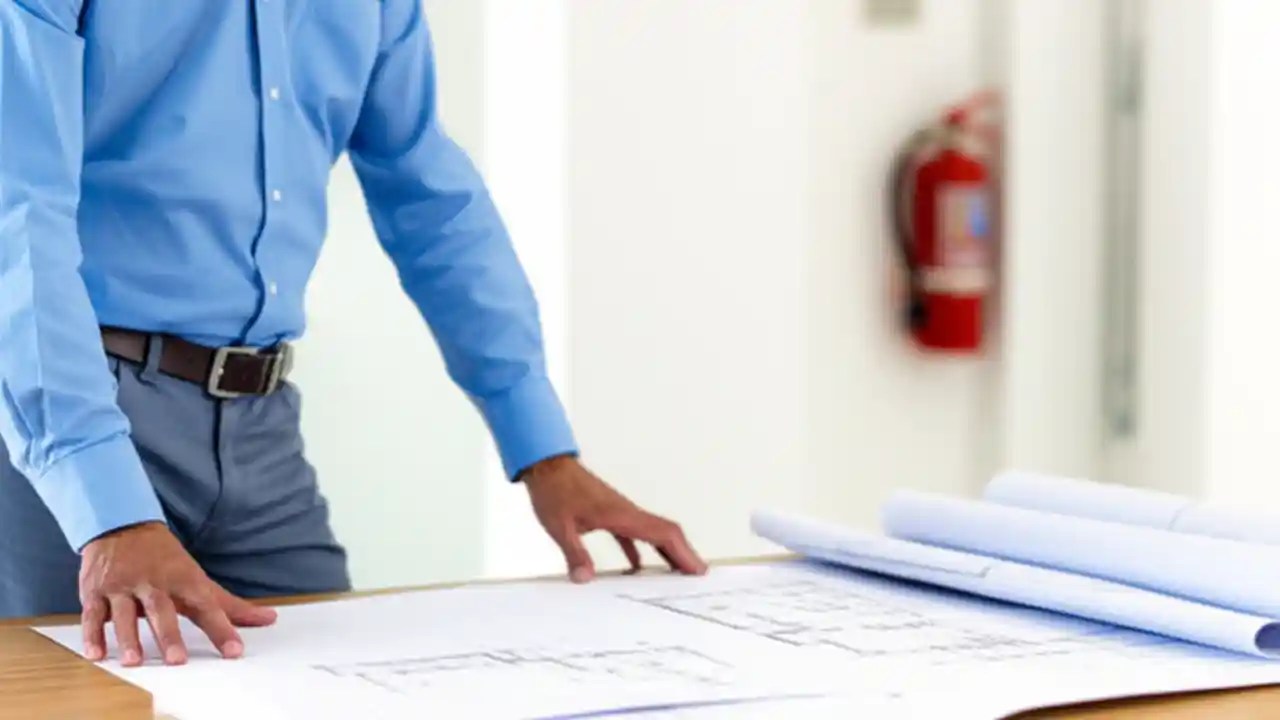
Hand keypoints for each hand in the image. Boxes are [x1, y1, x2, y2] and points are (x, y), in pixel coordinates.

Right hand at [79, 522, 277, 666]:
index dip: (221, 628)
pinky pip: (93, 614)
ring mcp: (123, 586)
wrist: (121, 523)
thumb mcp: (197, 577)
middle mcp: (153, 582)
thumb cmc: (166, 559)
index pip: (206, 606)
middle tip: (177, 660)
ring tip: (134, 661)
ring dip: (128, 637)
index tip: (235, 650)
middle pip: (162, 609)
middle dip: (169, 634)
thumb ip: (230, 605)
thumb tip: (270, 619)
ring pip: (124, 613)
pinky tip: (96, 654)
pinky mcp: (96, 590)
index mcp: (183, 579)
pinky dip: (93, 634)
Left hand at [523, 456, 707, 582]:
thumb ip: (575, 553)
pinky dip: (640, 550)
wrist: (547, 466)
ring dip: (666, 553)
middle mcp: (626, 512)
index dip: (682, 552)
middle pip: (665, 533)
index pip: (662, 533)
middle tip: (698, 577)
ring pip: (652, 533)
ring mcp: (620, 512)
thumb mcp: (560, 526)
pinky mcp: (609, 514)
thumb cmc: (554, 490)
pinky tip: (636, 568)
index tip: (698, 569)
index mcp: (621, 514)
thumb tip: (585, 578)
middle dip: (684, 554)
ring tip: (676, 576)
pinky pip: (632, 534)